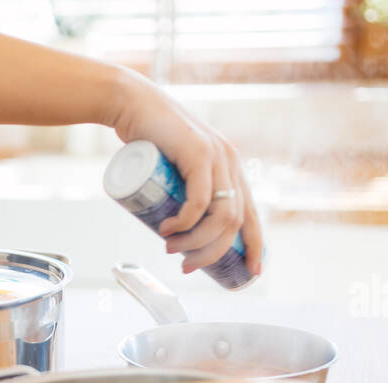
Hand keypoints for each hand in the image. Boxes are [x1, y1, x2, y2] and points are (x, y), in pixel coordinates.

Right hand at [109, 73, 262, 276]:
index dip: (255, 247)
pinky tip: (169, 230)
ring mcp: (218, 157)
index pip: (251, 216)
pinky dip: (186, 222)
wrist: (132, 104)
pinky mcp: (198, 153)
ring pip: (220, 215)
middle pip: (235, 223)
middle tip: (186, 266)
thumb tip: (176, 231)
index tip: (250, 273)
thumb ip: (180, 191)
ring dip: (197, 242)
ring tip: (171, 249)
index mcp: (231, 170)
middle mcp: (231, 163)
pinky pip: (200, 200)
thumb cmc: (148, 141)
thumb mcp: (173, 171)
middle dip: (213, 253)